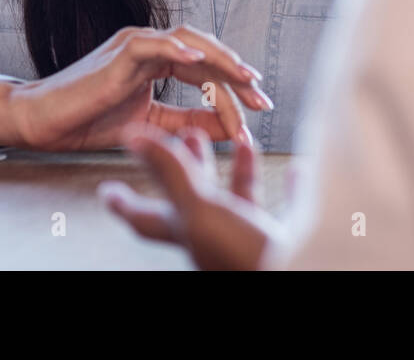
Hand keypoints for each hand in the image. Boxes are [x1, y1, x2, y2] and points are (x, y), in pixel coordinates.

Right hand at [9, 24, 273, 151]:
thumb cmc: (89, 121)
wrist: (44, 123)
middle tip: (261, 99)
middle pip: (206, 51)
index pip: (206, 68)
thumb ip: (188, 120)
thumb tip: (229, 125)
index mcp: (157, 60)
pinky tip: (199, 60)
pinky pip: (154, 45)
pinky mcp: (119, 53)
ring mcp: (134, 45)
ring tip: (244, 78)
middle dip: (237, 75)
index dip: (234, 87)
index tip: (259, 110)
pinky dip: (178, 49)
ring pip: (188, 41)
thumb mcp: (151, 124)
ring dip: (220, 60)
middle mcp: (150, 47)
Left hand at [99, 123, 283, 270]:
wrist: (306, 274)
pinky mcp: (289, 239)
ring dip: (241, 170)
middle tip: (188, 139)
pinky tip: (298, 169)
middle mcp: (218, 239)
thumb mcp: (200, 209)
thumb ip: (169, 174)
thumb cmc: (244, 256)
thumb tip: (131, 138)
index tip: (107, 192)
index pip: (147, 218)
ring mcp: (252, 241)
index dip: (125, 204)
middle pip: (197, 201)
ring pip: (242, 201)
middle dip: (192, 169)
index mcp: (189, 233)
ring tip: (241, 140)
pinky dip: (292, 188)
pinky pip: (290, 210)